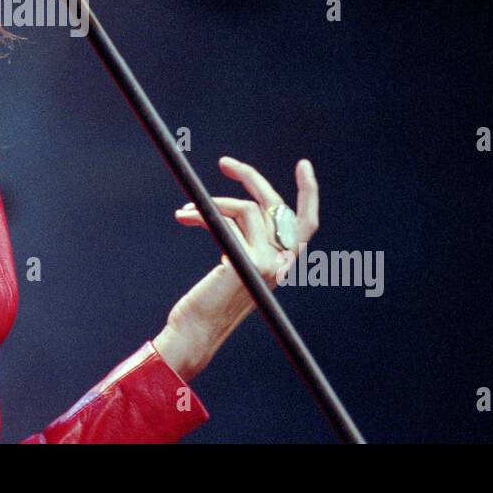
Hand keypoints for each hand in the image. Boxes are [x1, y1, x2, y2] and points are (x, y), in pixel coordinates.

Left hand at [153, 156, 319, 380]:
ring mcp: (268, 263)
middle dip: (251, 176)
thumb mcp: (232, 262)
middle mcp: (281, 264)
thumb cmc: (207, 300)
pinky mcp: (248, 262)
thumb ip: (241, 239)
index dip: (308, 193)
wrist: (195, 330)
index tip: (304, 165)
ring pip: (248, 209)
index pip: (307, 224)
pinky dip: (203, 214)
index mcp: (281, 264)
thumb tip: (229, 207)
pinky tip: (184, 217)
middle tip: (224, 162)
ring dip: (214, 202)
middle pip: (277, 205)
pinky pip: (227, 221)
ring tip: (186, 210)